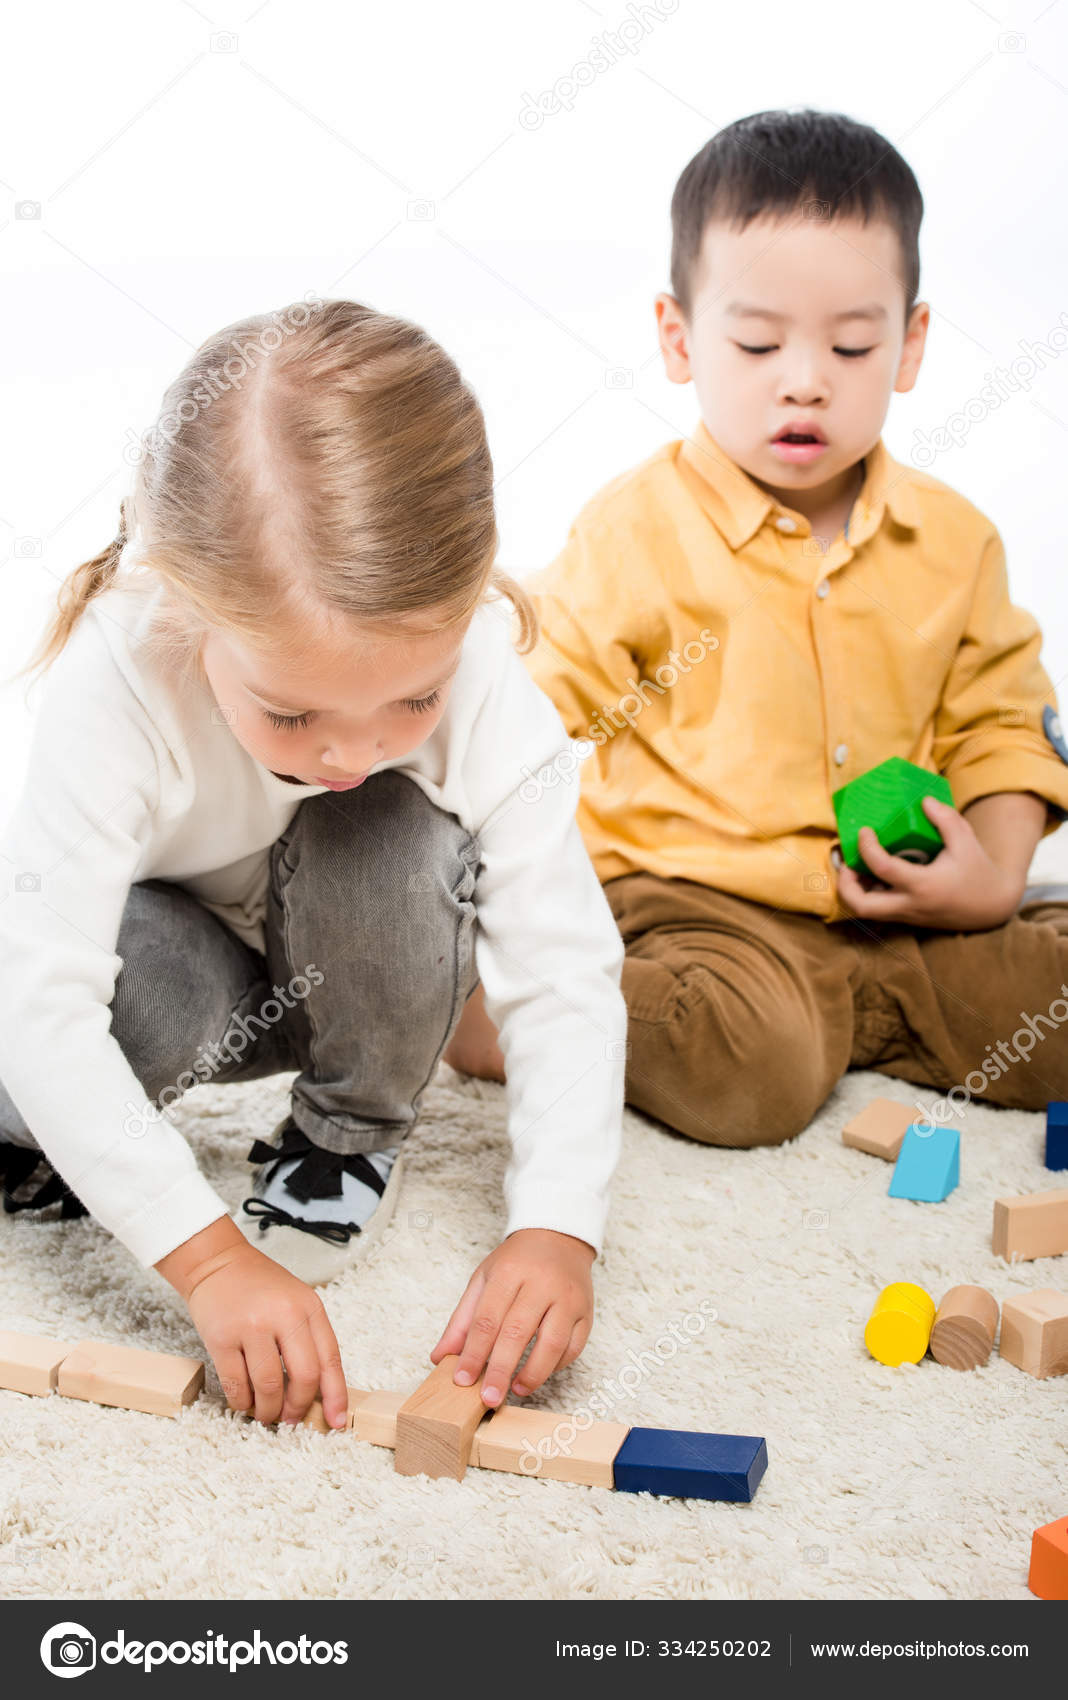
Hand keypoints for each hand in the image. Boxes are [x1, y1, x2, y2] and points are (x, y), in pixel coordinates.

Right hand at [183, 1237, 348, 1429]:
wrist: (218, 1263)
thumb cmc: (260, 1286)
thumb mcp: (297, 1301)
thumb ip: (309, 1338)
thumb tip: (318, 1391)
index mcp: (309, 1307)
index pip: (330, 1359)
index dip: (335, 1395)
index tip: (336, 1421)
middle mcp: (284, 1315)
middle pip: (303, 1377)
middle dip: (299, 1407)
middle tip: (291, 1419)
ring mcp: (251, 1327)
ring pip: (269, 1386)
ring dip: (269, 1410)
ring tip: (267, 1414)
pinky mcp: (221, 1338)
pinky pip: (236, 1384)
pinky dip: (242, 1402)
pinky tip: (245, 1402)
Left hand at [430, 1228, 595, 1406]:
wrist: (557, 1237)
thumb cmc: (517, 1263)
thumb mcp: (483, 1280)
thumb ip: (462, 1320)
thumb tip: (440, 1357)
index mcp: (509, 1273)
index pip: (487, 1319)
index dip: (474, 1353)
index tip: (462, 1380)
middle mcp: (541, 1284)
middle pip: (517, 1332)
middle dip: (500, 1370)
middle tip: (488, 1398)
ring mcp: (567, 1297)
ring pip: (552, 1342)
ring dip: (533, 1373)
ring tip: (515, 1390)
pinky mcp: (586, 1311)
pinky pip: (574, 1346)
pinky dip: (556, 1366)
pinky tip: (539, 1373)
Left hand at [837, 795, 1023, 929]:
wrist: (992, 907)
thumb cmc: (978, 871)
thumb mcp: (966, 840)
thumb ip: (945, 819)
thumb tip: (924, 801)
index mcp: (923, 885)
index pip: (882, 867)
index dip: (866, 848)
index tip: (864, 831)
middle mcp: (910, 904)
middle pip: (861, 906)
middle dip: (845, 884)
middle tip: (847, 862)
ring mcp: (907, 915)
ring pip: (866, 913)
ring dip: (854, 891)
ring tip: (856, 868)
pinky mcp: (908, 919)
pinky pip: (879, 911)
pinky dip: (869, 894)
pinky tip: (873, 875)